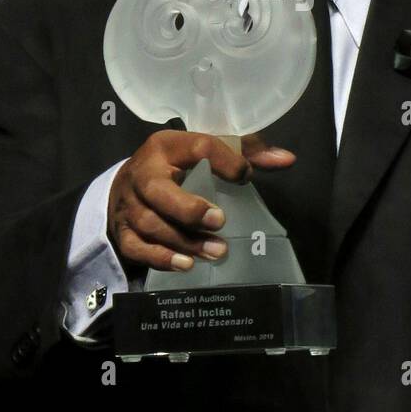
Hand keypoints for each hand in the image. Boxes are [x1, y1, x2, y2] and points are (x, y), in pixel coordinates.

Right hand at [107, 130, 294, 272]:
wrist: (125, 184)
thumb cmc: (175, 165)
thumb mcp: (203, 150)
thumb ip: (245, 152)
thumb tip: (287, 160)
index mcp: (166, 146)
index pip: (196, 146)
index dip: (223, 160)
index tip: (246, 175)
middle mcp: (142, 174)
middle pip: (158, 192)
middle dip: (189, 209)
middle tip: (220, 222)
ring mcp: (129, 205)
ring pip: (151, 225)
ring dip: (185, 241)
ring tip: (217, 251)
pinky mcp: (123, 232)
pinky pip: (137, 248)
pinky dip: (161, 258)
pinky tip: (186, 265)